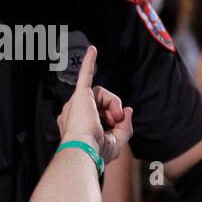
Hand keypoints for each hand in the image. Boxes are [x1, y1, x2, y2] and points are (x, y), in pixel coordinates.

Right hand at [56, 46, 132, 164]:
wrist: (85, 150)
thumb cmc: (97, 151)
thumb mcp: (117, 141)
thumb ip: (125, 126)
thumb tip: (128, 109)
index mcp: (78, 126)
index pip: (100, 117)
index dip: (112, 121)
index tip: (119, 125)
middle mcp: (73, 114)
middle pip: (101, 104)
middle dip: (113, 112)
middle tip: (117, 121)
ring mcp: (75, 103)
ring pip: (101, 94)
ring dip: (112, 103)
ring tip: (113, 116)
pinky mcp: (80, 96)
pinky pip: (85, 75)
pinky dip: (89, 62)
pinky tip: (93, 49)